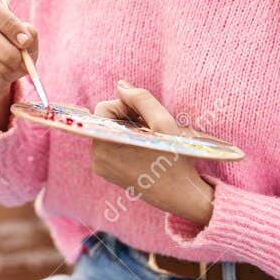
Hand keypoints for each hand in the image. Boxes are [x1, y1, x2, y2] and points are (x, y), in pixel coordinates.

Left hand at [90, 80, 214, 225]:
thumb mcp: (162, 123)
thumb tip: (121, 85)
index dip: (127, 105)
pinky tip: (146, 147)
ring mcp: (101, 166)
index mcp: (105, 145)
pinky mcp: (108, 172)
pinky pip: (112, 144)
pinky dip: (128, 140)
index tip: (148, 117)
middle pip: (106, 119)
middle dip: (128, 116)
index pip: (105, 108)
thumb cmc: (175, 159)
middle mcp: (97, 157)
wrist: (182, 195)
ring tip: (150, 138)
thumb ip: (140, 99)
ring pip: (110, 130)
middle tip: (152, 127)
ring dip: (130, 127)